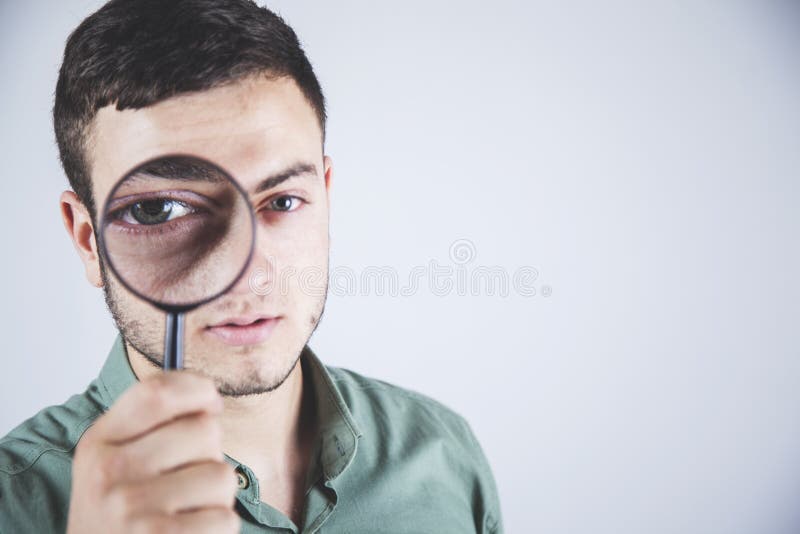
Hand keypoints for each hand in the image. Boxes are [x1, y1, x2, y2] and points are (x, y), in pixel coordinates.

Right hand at [66, 372, 239, 532]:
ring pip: (222, 475)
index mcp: (99, 442)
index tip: (211, 403)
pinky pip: (225, 518)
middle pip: (204, 429)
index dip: (197, 389)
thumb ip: (152, 425)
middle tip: (188, 478)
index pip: (158, 392)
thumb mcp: (114, 464)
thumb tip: (208, 398)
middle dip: (211, 453)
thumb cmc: (118, 515)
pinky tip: (190, 532)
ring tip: (188, 510)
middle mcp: (111, 471)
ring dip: (217, 496)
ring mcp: (133, 509)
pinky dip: (218, 528)